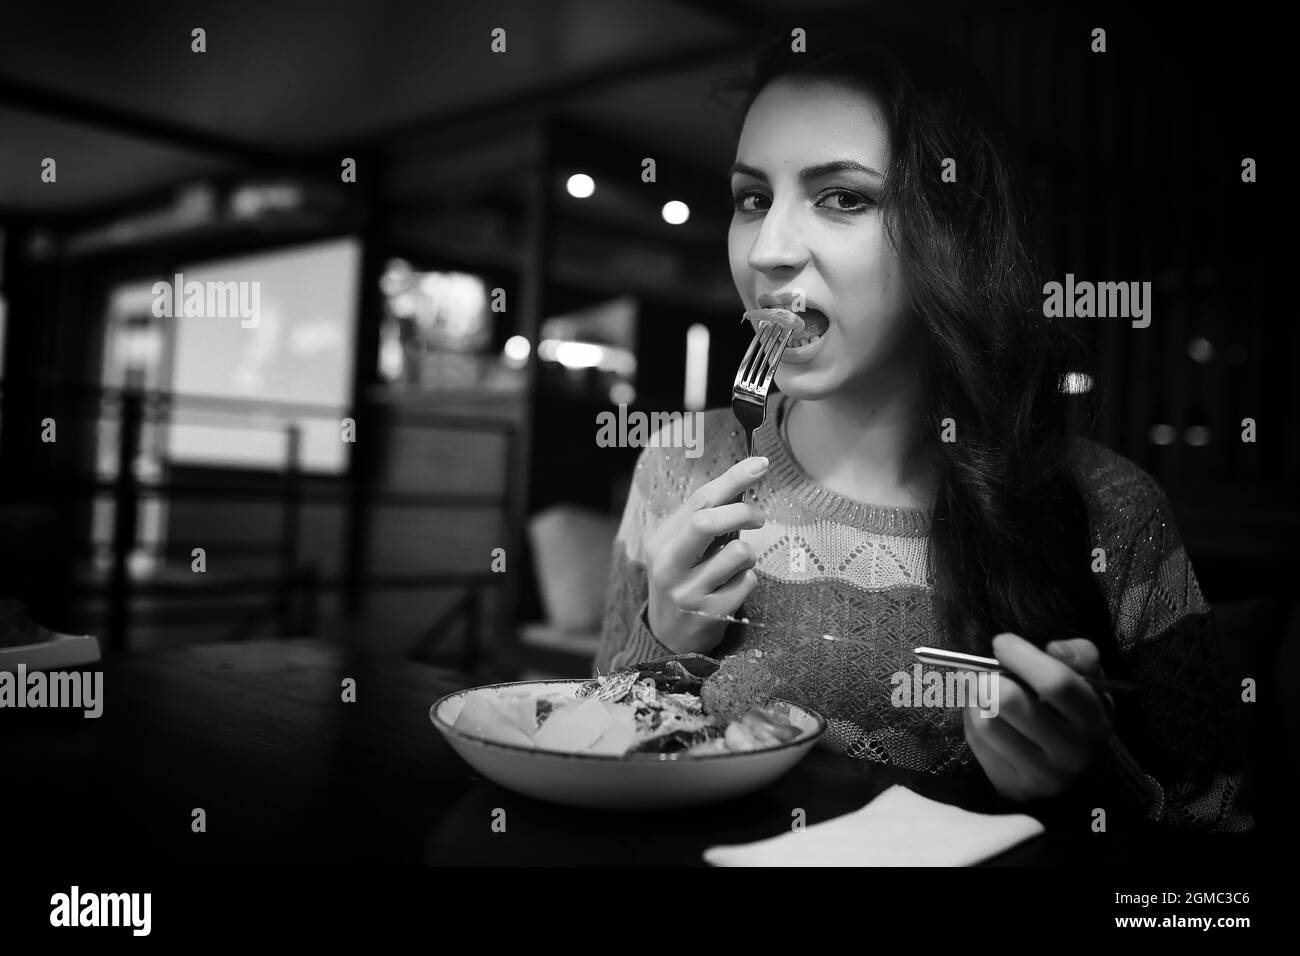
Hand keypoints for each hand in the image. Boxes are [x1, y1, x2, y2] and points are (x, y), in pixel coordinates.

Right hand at [645, 456, 768, 654]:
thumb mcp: (683, 547)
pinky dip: (747, 580)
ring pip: (738, 553)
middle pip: (708, 522)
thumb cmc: (684, 579)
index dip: (733, 479)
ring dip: (748, 554)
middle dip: (742, 512)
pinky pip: (748, 582)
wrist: (669, 637)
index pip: (699, 500)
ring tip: (736, 565)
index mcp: (662, 541)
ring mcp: (687, 591)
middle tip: (759, 518)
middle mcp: (669, 565)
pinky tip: (732, 590)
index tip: (761, 464)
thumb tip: (742, 485)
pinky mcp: (709, 614)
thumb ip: (706, 519)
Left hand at [963, 632, 1115, 803]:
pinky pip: (976, 741)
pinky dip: (971, 718)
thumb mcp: (1090, 683)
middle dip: (988, 677)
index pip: (1056, 683)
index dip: (1022, 656)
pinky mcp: (1011, 786)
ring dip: (975, 698)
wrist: (1075, 770)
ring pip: (986, 723)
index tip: (1001, 643)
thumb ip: (1080, 657)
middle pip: (1010, 702)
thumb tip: (1054, 649)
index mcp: (1093, 721)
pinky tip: (983, 712)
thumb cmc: (1076, 714)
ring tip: (983, 690)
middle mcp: (1070, 754)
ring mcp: (1040, 775)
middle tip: (985, 670)